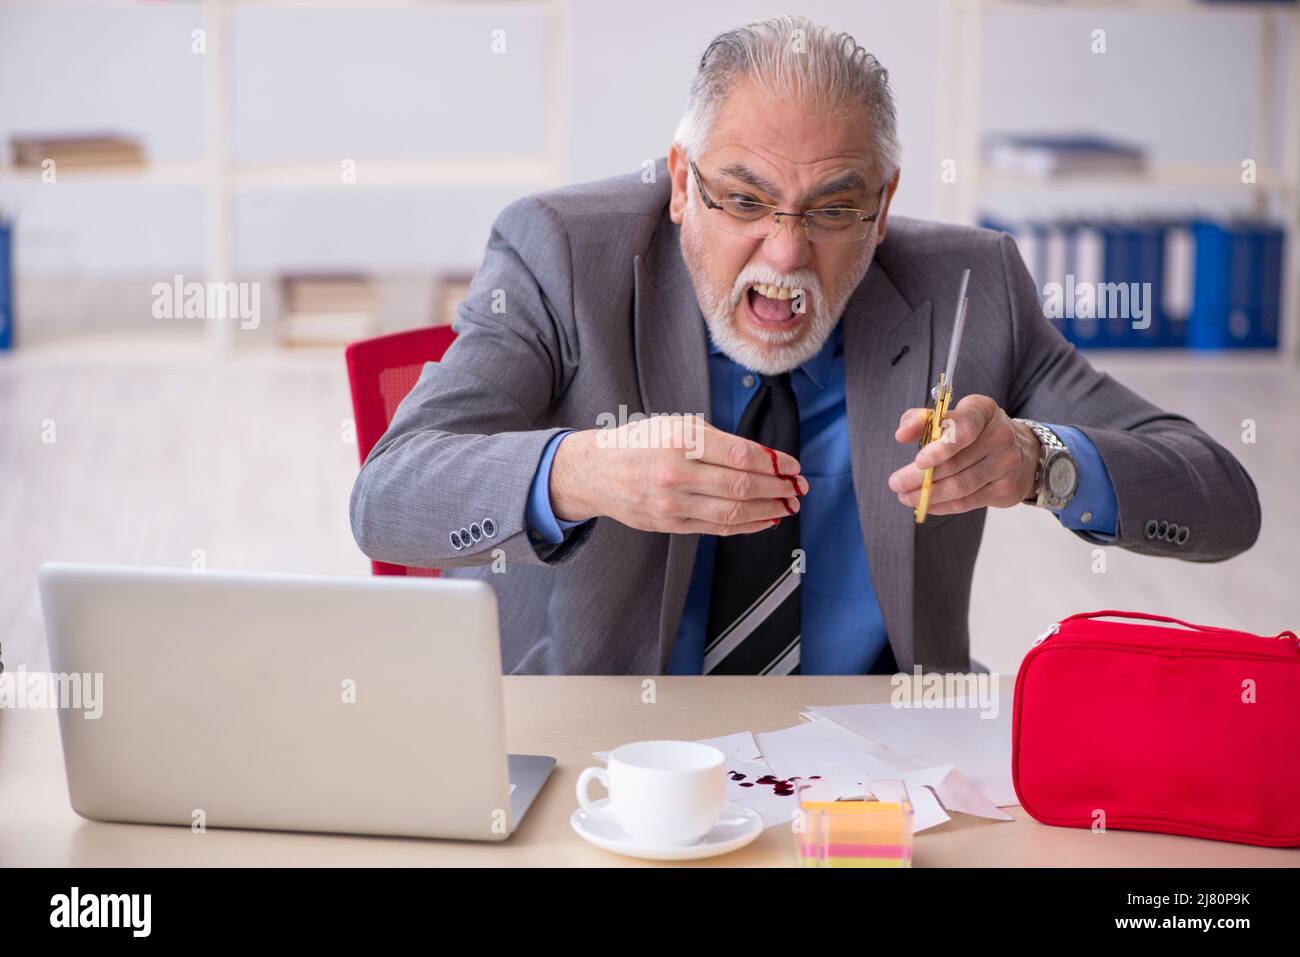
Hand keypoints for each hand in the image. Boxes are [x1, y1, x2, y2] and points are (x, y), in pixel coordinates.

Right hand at [549, 415, 807, 535]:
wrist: (595, 472)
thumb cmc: (639, 443)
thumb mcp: (674, 425)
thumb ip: (715, 439)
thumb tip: (760, 457)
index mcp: (679, 440)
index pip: (740, 454)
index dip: (774, 462)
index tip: (792, 466)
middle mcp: (675, 473)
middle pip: (741, 486)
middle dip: (778, 488)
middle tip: (798, 488)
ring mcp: (672, 503)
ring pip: (733, 512)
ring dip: (769, 510)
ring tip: (788, 505)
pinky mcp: (670, 524)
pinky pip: (717, 528)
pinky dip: (747, 526)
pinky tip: (765, 519)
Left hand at [888, 395, 1039, 514]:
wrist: (1019, 451)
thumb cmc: (973, 432)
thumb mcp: (950, 417)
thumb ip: (921, 420)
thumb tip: (902, 434)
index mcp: (984, 410)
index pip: (965, 427)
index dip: (941, 447)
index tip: (918, 461)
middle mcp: (1000, 435)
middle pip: (956, 463)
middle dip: (920, 477)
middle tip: (896, 483)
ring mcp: (1006, 463)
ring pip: (960, 486)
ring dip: (928, 494)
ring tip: (905, 496)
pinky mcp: (1006, 488)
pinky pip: (967, 502)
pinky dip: (942, 505)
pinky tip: (925, 504)